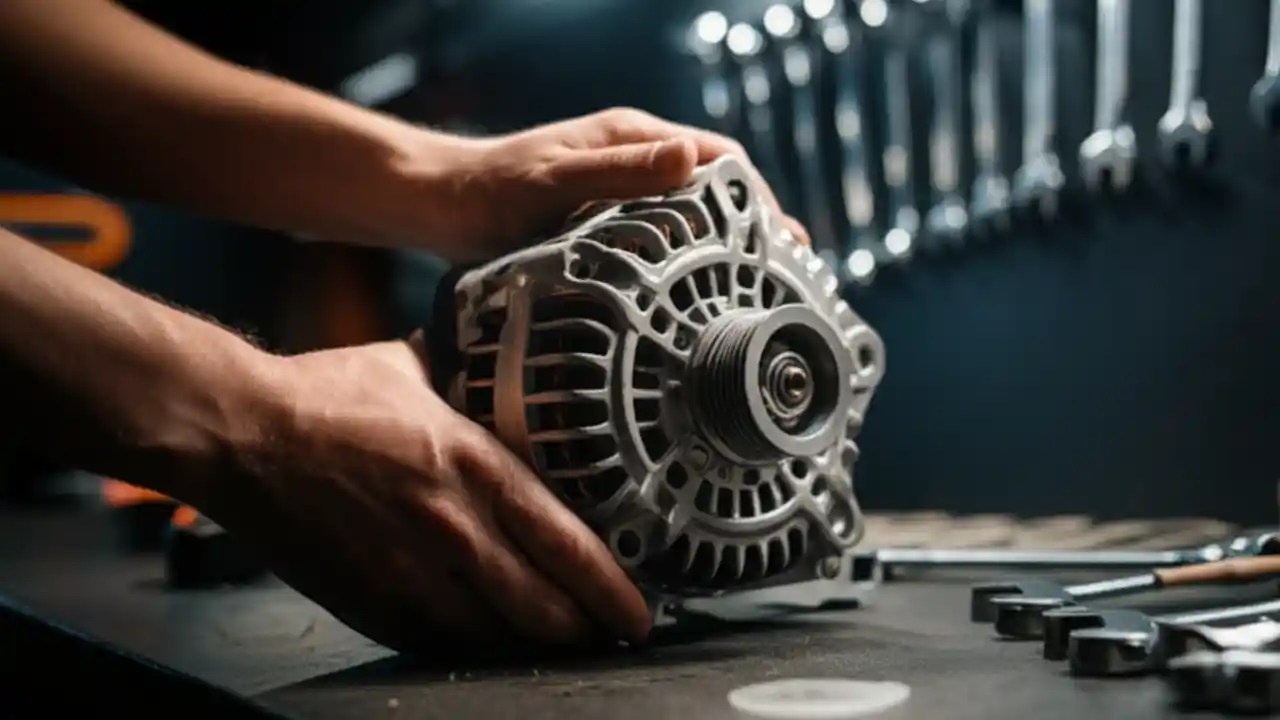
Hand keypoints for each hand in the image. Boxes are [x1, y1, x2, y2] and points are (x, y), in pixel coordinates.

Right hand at [206, 336, 650, 651]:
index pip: (565, 543)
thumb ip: (466, 380)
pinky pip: (442, 645)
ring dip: (537, 646)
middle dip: (587, 629)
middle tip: (611, 632)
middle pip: (542, 607)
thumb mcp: (414, 369)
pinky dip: (478, 650)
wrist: (240, 434)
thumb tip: (494, 368)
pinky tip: (496, 645)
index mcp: (470, 464)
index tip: (640, 609)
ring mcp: (409, 572)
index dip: (612, 588)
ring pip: (496, 636)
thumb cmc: (325, 396)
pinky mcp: (370, 602)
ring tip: (565, 644)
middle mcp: (449, 526)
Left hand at [414, 107, 810, 260]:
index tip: (786, 243)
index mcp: (632, 138)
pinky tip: (697, 304)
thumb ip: (618, 171)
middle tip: (789, 280)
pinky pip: (661, 245)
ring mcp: (620, 197)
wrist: (436, 207)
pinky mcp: (604, 228)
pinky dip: (687, 269)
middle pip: (714, 195)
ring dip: (723, 254)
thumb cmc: (487, 190)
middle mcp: (633, 163)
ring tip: (758, 298)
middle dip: (753, 233)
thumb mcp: (552, 180)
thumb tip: (689, 158)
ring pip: (690, 223)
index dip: (758, 201)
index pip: (718, 161)